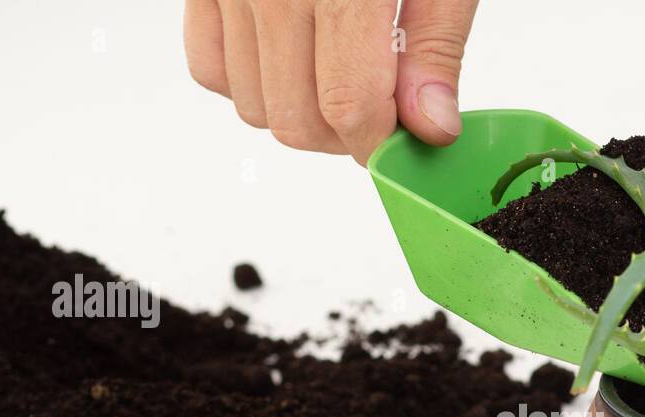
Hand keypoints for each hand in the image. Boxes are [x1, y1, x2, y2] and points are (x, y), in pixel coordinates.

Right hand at [183, 0, 478, 163]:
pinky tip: (295, 55)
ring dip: (300, 112)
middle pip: (295, 118)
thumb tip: (430, 126)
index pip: (348, 106)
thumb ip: (434, 44)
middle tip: (382, 109)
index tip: (404, 144)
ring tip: (342, 75)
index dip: (379, 145)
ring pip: (251, 104)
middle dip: (345, 135)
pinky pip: (209, 64)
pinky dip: (251, 79)